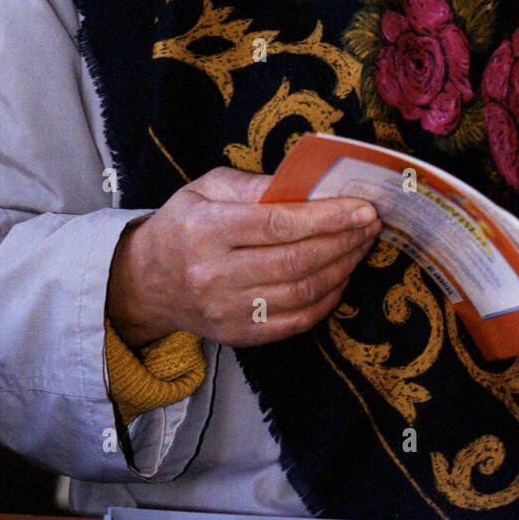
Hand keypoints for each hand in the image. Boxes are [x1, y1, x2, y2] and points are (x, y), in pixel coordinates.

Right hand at [106, 166, 380, 347]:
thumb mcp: (207, 188)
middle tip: (372, 223)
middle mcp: (215, 274)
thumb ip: (253, 184)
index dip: (327, 217)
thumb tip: (306, 184)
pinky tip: (342, 276)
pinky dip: (327, 299)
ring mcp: (227, 310)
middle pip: (296, 260)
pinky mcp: (238, 335)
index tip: (362, 207)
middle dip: (344, 240)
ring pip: (302, 291)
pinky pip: (296, 320)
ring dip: (342, 267)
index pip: (277, 224)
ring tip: (362, 245)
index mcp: (206, 230)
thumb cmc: (184, 224)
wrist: (146, 282)